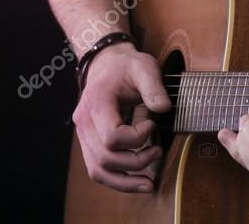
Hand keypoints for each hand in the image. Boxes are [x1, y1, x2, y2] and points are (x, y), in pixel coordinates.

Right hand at [71, 42, 171, 192]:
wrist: (107, 65)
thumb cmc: (126, 67)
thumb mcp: (144, 67)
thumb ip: (154, 86)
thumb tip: (164, 108)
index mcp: (96, 103)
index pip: (112, 136)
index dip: (137, 138)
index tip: (152, 124)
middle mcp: (84, 122)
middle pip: (106, 158)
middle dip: (136, 162)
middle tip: (158, 152)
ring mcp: (83, 135)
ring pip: (98, 171)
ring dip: (125, 182)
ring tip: (149, 184)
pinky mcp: (89, 143)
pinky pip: (98, 169)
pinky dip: (117, 180)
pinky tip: (137, 183)